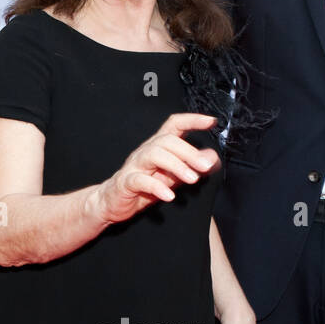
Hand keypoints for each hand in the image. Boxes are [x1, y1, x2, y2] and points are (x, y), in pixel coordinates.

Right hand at [95, 113, 218, 224]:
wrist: (113, 202)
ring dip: (176, 165)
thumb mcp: (173, 176)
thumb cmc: (144, 186)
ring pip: (155, 154)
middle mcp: (146, 151)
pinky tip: (170, 196)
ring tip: (192, 179)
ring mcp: (135, 165)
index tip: (211, 122)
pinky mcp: (126, 182)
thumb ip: (191, 166)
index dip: (192, 120)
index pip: (174, 125)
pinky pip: (140, 180)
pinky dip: (157, 187)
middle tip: (205, 167)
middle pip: (167, 140)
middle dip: (189, 152)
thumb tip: (211, 158)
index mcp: (158, 146)